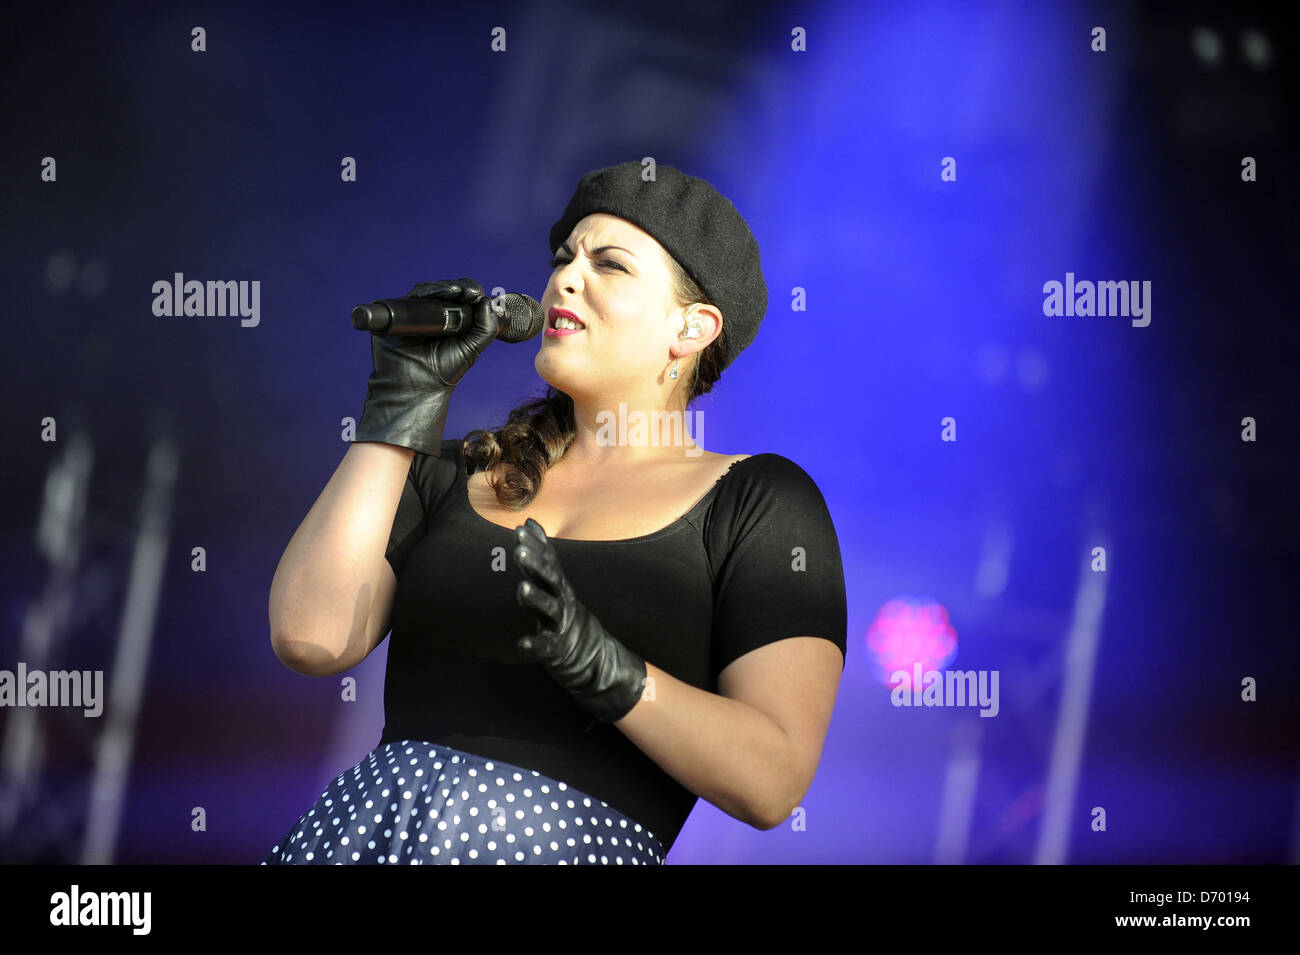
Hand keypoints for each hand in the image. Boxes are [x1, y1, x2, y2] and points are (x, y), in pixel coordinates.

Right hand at [354, 277, 498, 454]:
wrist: (417, 390)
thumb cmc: (444, 372)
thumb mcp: (472, 349)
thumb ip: (485, 328)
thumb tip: (488, 301)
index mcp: (451, 319)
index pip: (461, 297)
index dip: (469, 291)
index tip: (478, 294)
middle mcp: (432, 314)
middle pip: (444, 291)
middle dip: (458, 287)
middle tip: (469, 292)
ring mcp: (413, 314)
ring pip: (425, 292)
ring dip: (441, 288)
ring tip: (454, 291)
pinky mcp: (394, 318)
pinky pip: (406, 300)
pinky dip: (420, 294)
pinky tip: (431, 295)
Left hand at [513, 518, 647, 722]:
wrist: (594, 656)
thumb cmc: (565, 613)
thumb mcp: (553, 581)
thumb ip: (541, 554)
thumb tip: (529, 521)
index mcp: (559, 586)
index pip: (548, 561)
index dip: (536, 546)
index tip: (520, 530)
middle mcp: (562, 601)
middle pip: (550, 580)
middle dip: (536, 565)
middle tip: (520, 551)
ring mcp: (560, 625)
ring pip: (549, 610)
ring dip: (536, 599)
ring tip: (521, 589)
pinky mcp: (556, 650)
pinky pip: (545, 647)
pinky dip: (534, 646)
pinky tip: (521, 644)